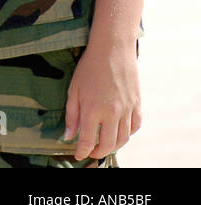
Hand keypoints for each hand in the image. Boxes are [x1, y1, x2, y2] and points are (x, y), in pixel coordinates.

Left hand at [64, 41, 140, 160]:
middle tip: (90, 152)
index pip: (87, 140)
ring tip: (103, 145)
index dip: (81, 151)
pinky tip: (118, 132)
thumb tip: (68, 136)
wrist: (112, 49)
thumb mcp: (73, 90)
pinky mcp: (137, 105)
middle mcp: (112, 113)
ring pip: (123, 139)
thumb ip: (71, 115)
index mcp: (93, 109)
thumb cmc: (88, 68)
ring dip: (113, 146)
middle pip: (108, 144)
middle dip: (97, 153)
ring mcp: (127, 110)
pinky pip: (135, 127)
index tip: (77, 155)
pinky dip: (127, 134)